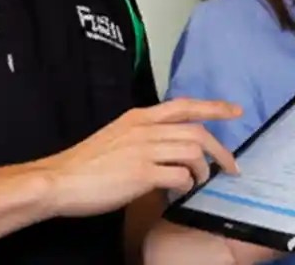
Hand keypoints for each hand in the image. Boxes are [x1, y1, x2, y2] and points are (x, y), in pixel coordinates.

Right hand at [44, 98, 241, 216]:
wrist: (59, 180)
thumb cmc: (85, 163)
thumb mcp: (117, 137)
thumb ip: (144, 137)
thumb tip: (169, 150)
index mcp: (139, 117)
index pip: (184, 105)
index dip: (213, 107)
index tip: (235, 110)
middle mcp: (145, 129)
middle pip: (197, 132)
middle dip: (220, 150)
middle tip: (231, 166)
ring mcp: (144, 150)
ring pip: (193, 152)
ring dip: (203, 170)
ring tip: (200, 182)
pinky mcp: (141, 174)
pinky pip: (180, 175)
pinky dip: (187, 184)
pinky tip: (180, 190)